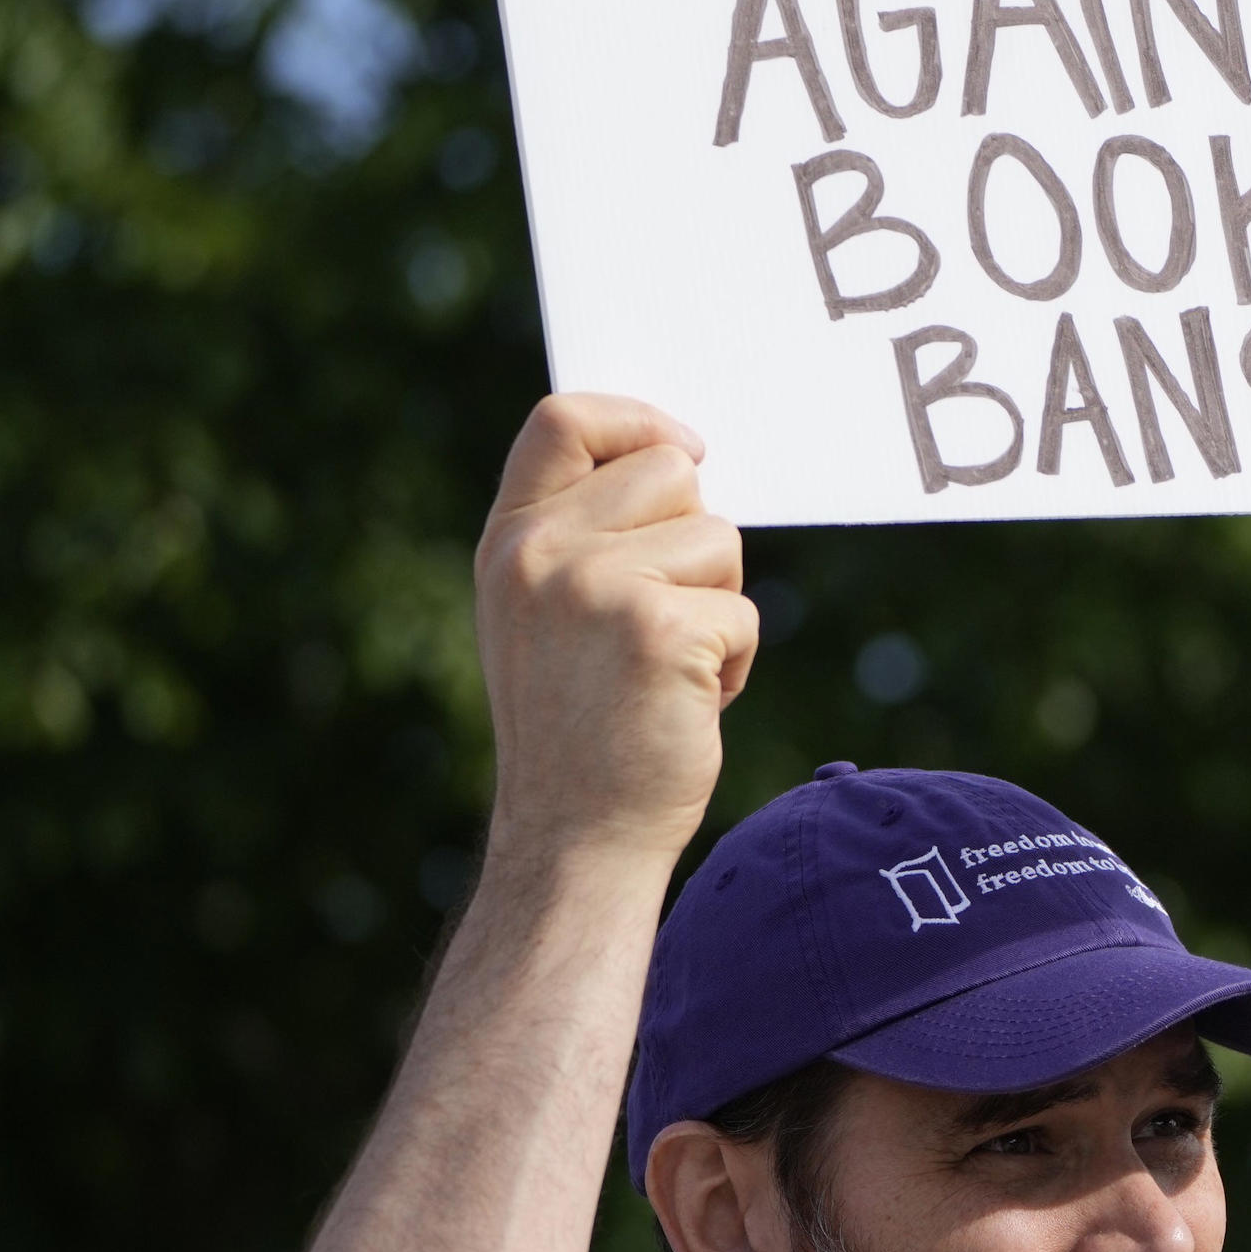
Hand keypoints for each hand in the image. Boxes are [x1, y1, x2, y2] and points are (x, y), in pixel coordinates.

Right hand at [472, 395, 756, 867]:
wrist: (574, 832)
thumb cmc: (578, 725)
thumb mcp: (545, 614)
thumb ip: (583, 535)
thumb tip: (681, 460)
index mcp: (509, 540)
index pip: (563, 419)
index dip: (638, 419)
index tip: (688, 449)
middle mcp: (540, 552)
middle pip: (672, 470)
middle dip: (697, 539)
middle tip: (669, 615)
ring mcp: (594, 586)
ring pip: (720, 539)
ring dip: (719, 605)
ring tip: (669, 669)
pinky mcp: (657, 629)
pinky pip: (742, 611)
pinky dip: (735, 661)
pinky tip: (687, 703)